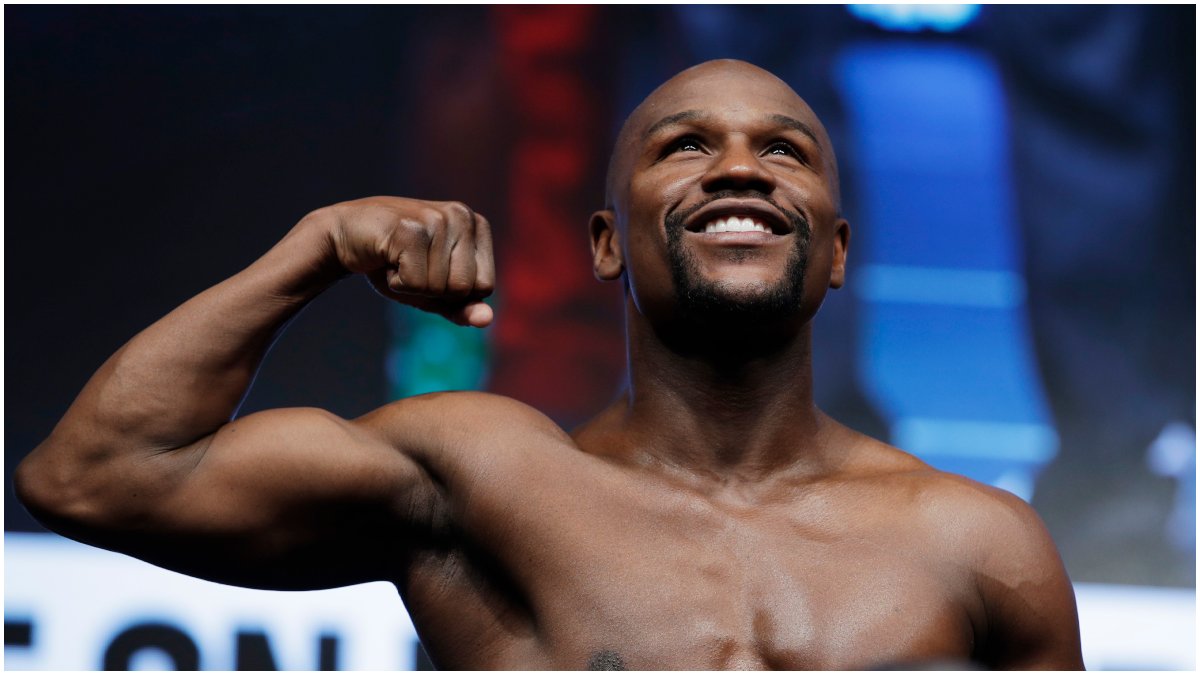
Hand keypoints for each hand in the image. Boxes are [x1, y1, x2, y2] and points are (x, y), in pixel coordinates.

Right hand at [317, 196, 495, 326]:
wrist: (344, 235)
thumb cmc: (394, 262)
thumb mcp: (434, 290)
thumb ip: (462, 306)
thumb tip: (485, 320)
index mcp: (477, 225)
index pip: (485, 287)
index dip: (453, 292)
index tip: (430, 269)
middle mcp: (462, 216)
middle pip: (464, 288)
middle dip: (433, 290)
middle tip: (410, 264)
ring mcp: (436, 219)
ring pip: (439, 288)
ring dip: (411, 286)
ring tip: (397, 259)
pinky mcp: (410, 228)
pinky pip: (415, 283)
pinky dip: (395, 283)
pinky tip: (385, 258)